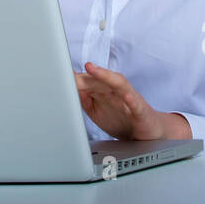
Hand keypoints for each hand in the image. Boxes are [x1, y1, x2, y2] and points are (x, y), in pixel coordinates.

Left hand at [75, 61, 190, 140]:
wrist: (146, 134)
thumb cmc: (121, 119)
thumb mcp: (97, 110)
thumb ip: (84, 99)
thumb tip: (67, 88)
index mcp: (104, 91)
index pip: (88, 81)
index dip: (74, 77)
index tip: (58, 72)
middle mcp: (116, 91)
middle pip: (99, 80)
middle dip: (84, 76)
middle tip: (68, 74)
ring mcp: (129, 99)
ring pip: (117, 84)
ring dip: (105, 76)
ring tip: (92, 69)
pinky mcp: (141, 111)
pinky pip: (135, 103)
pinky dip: (131, 99)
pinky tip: (125, 95)